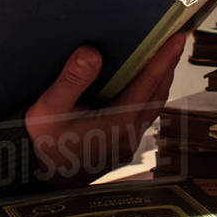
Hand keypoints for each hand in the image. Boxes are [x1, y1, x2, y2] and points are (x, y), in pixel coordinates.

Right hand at [24, 30, 187, 184]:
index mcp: (117, 123)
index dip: (163, 58)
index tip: (178, 37)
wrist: (38, 180)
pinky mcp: (122, 146)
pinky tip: (143, 84)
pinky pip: (144, 115)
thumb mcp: (48, 109)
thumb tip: (91, 51)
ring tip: (164, 56)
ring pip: (154, 106)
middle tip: (176, 38)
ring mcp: (128, 143)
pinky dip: (149, 94)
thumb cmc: (42, 143)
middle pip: (158, 94)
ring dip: (161, 81)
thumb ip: (72, 80)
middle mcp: (129, 134)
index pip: (148, 84)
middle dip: (168, 66)